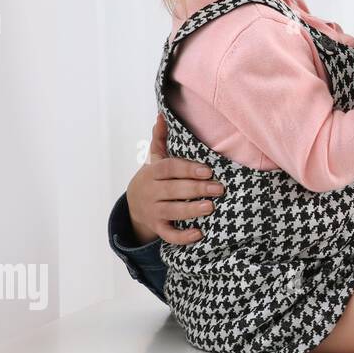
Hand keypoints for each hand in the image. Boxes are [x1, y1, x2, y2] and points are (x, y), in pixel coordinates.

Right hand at [125, 113, 223, 244]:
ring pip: (171, 212)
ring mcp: (153, 212)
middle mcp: (150, 193)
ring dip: (191, 211)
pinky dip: (183, 237)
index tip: (208, 170)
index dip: (188, 169)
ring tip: (210, 207)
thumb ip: (160, 138)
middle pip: (173, 190)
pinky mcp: (157, 228)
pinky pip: (169, 235)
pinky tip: (200, 234)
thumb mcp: (154, 159)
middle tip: (219, 188)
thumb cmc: (153, 179)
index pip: (169, 169)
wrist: (134, 207)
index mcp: (152, 173)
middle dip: (196, 189)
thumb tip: (161, 115)